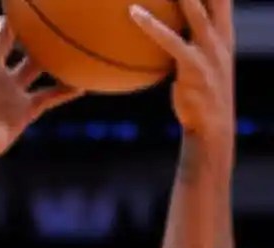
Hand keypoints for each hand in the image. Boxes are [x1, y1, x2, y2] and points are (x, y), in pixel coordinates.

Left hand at [0, 0, 82, 159]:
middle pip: (22, 51)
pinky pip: (50, 97)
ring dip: (54, 60)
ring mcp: (13, 94)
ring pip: (38, 72)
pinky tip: (84, 81)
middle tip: (57, 21)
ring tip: (74, 45)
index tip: (28, 6)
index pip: (1, 35)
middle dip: (36, 37)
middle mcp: (0, 76)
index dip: (13, 21)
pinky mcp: (24, 111)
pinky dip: (66, 90)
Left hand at [131, 0, 234, 148]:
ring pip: (195, 11)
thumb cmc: (198, 95)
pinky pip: (170, 40)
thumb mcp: (197, 62)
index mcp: (223, 32)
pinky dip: (152, 25)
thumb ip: (184, 42)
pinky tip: (133, 12)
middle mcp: (220, 36)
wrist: (212, 126)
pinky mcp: (194, 66)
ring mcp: (209, 50)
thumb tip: (162, 28)